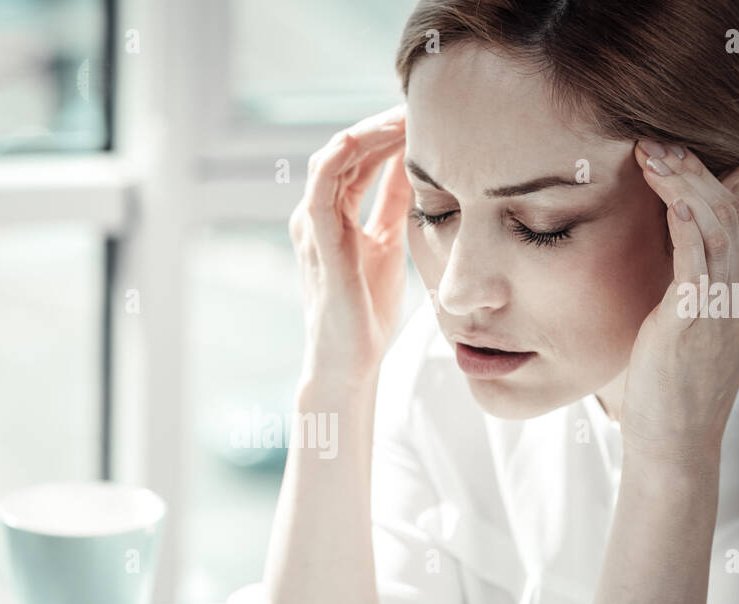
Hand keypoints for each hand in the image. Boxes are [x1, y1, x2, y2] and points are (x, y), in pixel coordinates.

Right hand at [288, 104, 411, 386]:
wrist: (352, 361)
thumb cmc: (368, 310)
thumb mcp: (388, 244)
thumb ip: (393, 207)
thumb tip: (416, 169)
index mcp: (334, 215)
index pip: (358, 157)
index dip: (387, 133)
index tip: (424, 117)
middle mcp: (317, 215)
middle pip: (345, 151)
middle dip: (381, 125)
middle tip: (419, 107)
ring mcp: (313, 227)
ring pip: (332, 160)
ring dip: (367, 134)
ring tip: (403, 117)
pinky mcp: (319, 244)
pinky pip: (320, 190)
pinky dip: (338, 158)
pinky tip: (361, 138)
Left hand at [617, 141, 738, 469]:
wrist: (673, 437)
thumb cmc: (669, 383)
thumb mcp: (688, 320)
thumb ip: (696, 277)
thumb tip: (707, 232)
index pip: (733, 216)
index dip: (703, 180)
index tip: (666, 155)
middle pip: (727, 211)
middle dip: (690, 172)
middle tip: (653, 143)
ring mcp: (727, 303)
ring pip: (715, 225)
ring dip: (683, 185)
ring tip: (652, 156)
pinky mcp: (701, 316)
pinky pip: (700, 258)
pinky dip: (687, 223)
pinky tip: (669, 197)